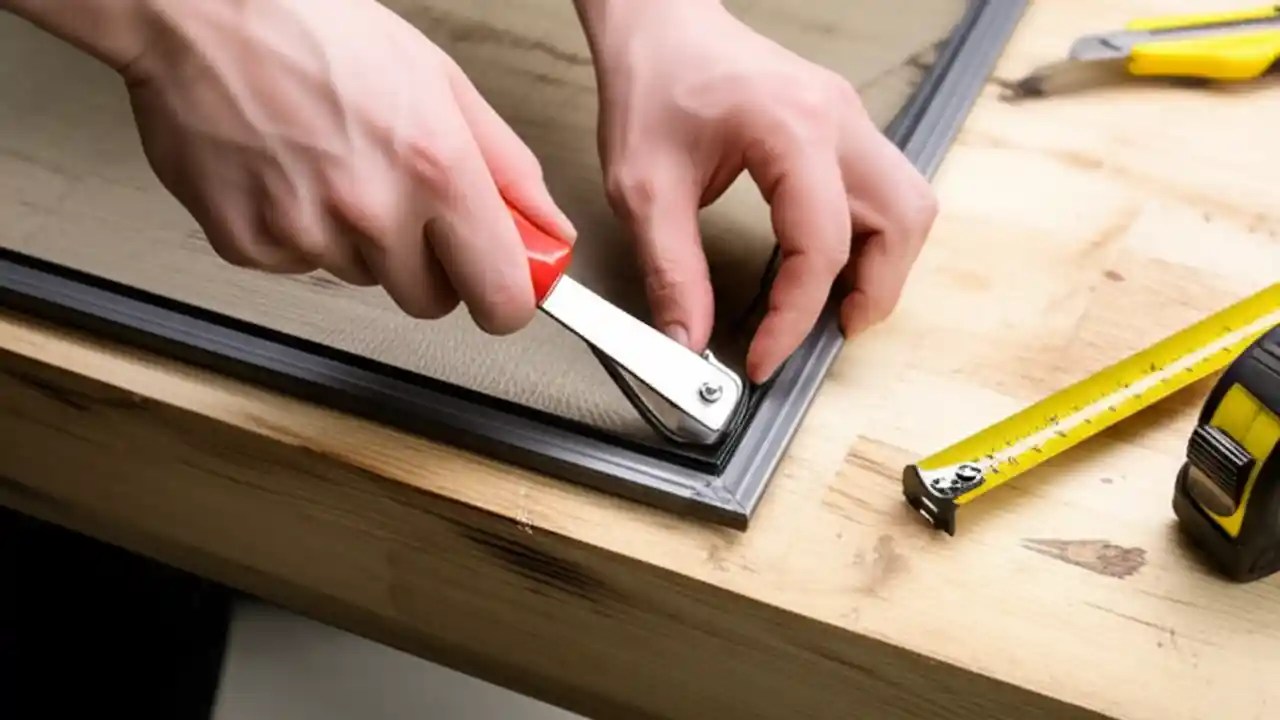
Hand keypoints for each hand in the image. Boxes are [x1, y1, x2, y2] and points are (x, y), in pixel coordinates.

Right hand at [17, 0, 575, 333]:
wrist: (197, 16)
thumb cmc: (315, 30)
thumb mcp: (440, 82)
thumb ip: (507, 168)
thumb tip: (548, 230)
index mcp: (435, 168)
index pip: (500, 297)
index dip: (505, 297)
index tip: (501, 284)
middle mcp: (372, 210)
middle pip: (430, 300)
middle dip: (429, 265)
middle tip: (406, 205)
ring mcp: (306, 234)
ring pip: (364, 279)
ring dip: (361, 241)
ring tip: (334, 165)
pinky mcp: (249, 245)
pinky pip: (300, 266)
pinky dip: (300, 232)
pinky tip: (289, 173)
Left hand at [576, 0, 937, 382]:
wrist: (659, 25)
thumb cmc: (652, 84)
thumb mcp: (642, 189)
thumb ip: (670, 270)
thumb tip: (689, 339)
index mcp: (791, 129)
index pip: (822, 244)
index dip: (798, 315)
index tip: (765, 356)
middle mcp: (837, 119)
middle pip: (904, 218)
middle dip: (876, 289)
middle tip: (829, 332)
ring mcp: (848, 118)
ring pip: (909, 203)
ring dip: (886, 263)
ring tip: (834, 304)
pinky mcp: (842, 125)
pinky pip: (885, 188)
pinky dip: (872, 235)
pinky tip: (827, 261)